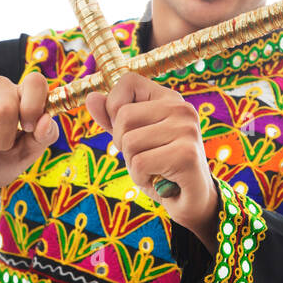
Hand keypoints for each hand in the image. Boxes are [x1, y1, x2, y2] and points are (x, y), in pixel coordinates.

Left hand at [85, 74, 219, 247]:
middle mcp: (182, 108)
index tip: (129, 131)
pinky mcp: (186, 154)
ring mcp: (187, 130)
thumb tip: (91, 98)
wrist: (191, 201)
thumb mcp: (132, 140)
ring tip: (154, 169)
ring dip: (133, 164)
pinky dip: (141, 178)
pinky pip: (140, 164)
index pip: (128, 81)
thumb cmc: (160, 168)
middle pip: (123, 116)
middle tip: (146, 157)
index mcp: (169, 98)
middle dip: (123, 144)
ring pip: (129, 142)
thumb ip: (112, 119)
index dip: (115, 108)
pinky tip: (159, 181)